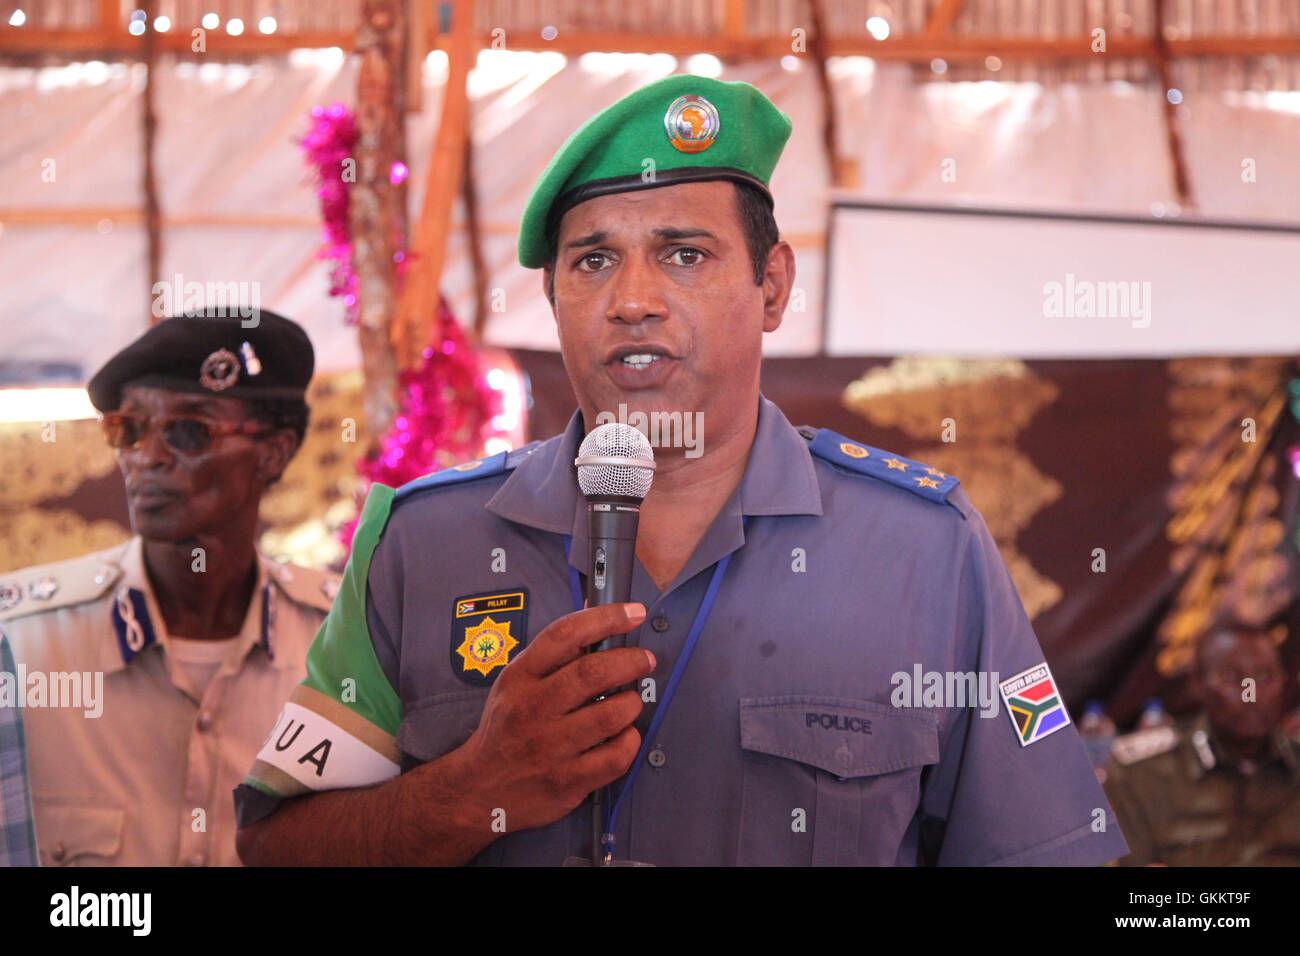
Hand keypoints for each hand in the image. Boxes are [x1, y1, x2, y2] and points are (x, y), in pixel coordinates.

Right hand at [455, 602, 653, 835]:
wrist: (479, 789)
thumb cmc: (506, 728)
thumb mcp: (516, 683)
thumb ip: (554, 654)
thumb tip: (598, 614)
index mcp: (519, 678)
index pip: (564, 635)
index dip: (605, 618)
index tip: (633, 613)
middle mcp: (533, 709)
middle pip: (592, 673)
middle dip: (630, 661)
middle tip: (644, 661)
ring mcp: (550, 748)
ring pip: (610, 715)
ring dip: (631, 703)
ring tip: (630, 702)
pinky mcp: (567, 781)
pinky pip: (616, 757)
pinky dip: (630, 741)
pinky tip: (624, 734)